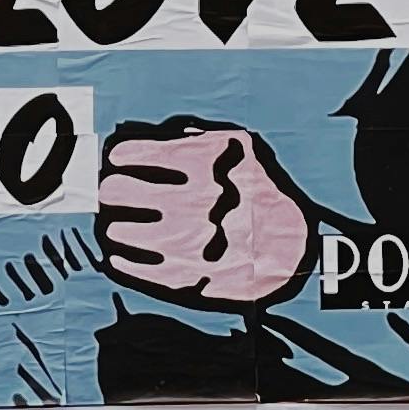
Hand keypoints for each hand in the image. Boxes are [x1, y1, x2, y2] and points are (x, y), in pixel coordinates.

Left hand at [97, 120, 311, 307]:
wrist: (296, 247)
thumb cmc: (265, 192)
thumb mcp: (242, 149)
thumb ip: (202, 138)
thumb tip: (164, 135)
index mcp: (202, 165)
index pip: (135, 155)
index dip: (122, 158)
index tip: (118, 162)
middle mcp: (189, 200)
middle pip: (119, 192)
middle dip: (113, 191)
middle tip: (113, 194)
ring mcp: (186, 239)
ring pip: (122, 231)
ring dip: (116, 227)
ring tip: (116, 227)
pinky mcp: (188, 274)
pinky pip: (138, 268)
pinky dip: (123, 262)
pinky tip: (117, 257)